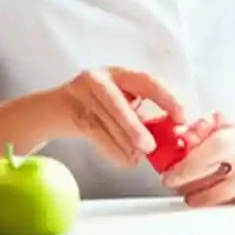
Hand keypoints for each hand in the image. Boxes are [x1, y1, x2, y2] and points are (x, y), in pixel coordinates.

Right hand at [54, 67, 189, 168]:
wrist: (53, 110)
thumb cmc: (95, 108)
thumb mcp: (120, 104)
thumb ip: (140, 116)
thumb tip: (167, 138)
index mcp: (120, 74)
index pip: (146, 81)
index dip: (165, 98)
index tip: (181, 116)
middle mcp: (99, 78)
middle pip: (117, 102)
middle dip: (134, 126)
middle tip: (149, 147)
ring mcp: (81, 92)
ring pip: (105, 120)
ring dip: (123, 143)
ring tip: (136, 158)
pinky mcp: (70, 109)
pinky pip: (94, 132)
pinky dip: (111, 150)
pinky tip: (124, 160)